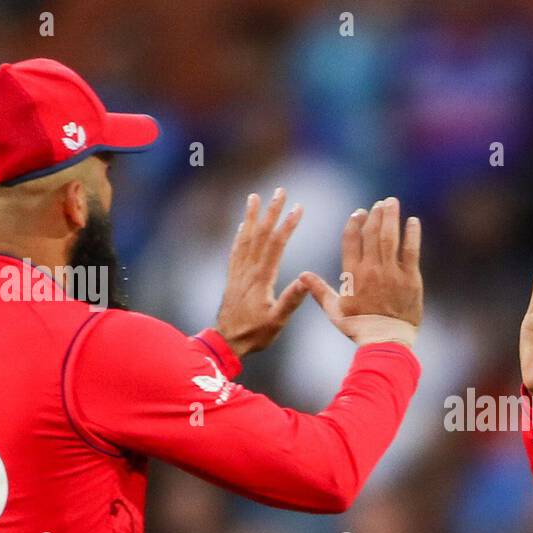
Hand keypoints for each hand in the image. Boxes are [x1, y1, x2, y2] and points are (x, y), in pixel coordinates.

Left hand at [216, 187, 305, 358]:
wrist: (226, 342)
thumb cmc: (254, 334)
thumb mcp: (277, 321)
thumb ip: (290, 300)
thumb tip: (305, 279)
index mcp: (262, 278)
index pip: (276, 245)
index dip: (288, 225)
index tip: (299, 208)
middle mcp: (248, 270)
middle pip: (260, 234)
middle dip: (271, 211)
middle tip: (280, 191)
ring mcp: (238, 272)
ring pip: (246, 238)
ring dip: (252, 216)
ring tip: (255, 197)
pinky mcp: (232, 277)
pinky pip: (235, 250)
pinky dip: (240, 234)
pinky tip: (243, 225)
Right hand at [298, 197, 422, 346]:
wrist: (385, 342)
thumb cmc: (359, 328)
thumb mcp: (335, 310)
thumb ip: (319, 290)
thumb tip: (301, 276)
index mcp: (352, 275)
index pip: (351, 241)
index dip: (354, 223)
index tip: (359, 213)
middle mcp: (371, 270)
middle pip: (372, 234)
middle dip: (374, 215)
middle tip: (379, 203)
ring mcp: (392, 273)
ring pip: (390, 238)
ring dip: (391, 217)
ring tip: (391, 202)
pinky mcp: (411, 279)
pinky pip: (411, 251)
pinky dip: (412, 234)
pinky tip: (413, 221)